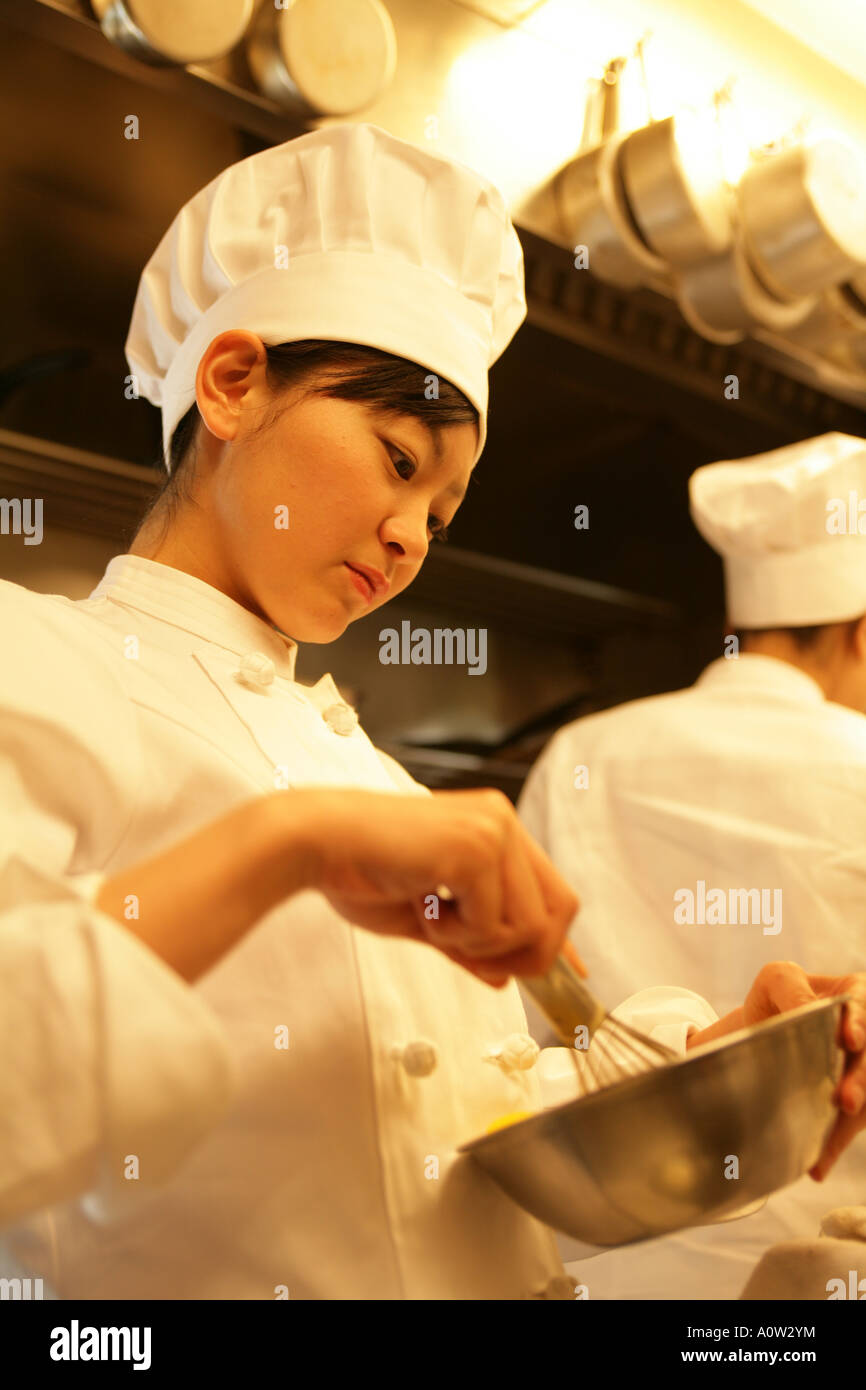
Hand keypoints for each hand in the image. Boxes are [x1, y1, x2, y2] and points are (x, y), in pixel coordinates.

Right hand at [285, 786, 582, 986]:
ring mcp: (494, 832)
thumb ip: (469, 941)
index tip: (569, 975)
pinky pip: (493, 923)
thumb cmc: (359, 871)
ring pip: (528, 925)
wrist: (316, 844)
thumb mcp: (425, 917)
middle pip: (557, 910)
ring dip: (478, 941)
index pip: (552, 889)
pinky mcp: (476, 850)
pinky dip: (457, 934)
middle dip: (525, 953)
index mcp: (493, 827)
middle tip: (474, 957)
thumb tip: (503, 975)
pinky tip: (422, 905)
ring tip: (431, 916)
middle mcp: (502, 821)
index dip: (559, 939)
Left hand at [742, 962, 865, 1180]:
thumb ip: (792, 988)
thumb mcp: (776, 980)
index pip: (864, 1010)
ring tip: (822, 1153)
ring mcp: (860, 1071)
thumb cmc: (776, 999)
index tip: (850, 1041)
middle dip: (860, 1082)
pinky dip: (833, 1144)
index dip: (860, 1026)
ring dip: (847, 1127)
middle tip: (846, 1102)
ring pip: (864, 1101)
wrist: (762, 1031)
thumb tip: (808, 1010)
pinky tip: (817, 1165)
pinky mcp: (850, 1101)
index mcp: (856, 996)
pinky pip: (849, 1124)